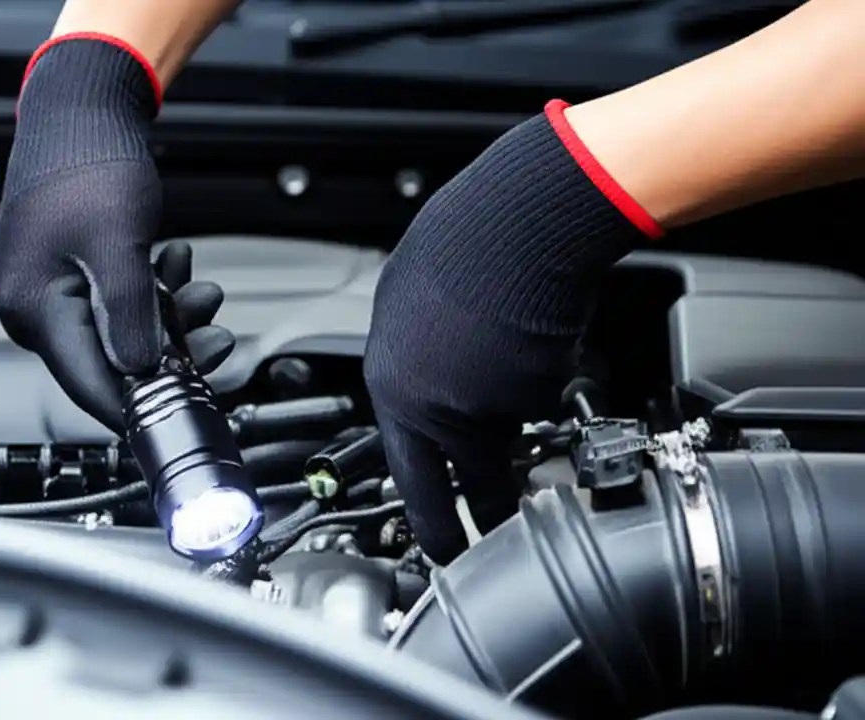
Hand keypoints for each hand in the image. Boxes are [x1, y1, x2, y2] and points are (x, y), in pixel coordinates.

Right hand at [0, 38, 230, 430]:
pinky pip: (119, 305)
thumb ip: (131, 314)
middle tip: (215, 340)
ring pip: (122, 334)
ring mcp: (51, 291)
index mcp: (33, 307)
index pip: (88, 384)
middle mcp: (34, 307)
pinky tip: (177, 270)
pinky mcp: (70, 276)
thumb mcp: (118, 242)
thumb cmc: (87, 159)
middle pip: (110, 362)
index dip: (139, 405)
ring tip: (205, 295)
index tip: (181, 414)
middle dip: (168, 352)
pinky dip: (154, 296)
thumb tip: (143, 371)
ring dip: (169, 319)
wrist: (81, 107)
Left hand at [363, 102, 660, 563]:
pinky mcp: (546, 391)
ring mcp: (497, 405)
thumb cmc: (460, 247)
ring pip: (514, 437)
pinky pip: (545, 401)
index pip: (408, 476)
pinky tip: (532, 335)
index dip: (429, 515)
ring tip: (513, 356)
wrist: (520, 221)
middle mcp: (440, 410)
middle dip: (481, 519)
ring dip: (516, 417)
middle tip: (491, 537)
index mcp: (395, 390)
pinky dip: (543, 379)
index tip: (441, 538)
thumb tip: (422, 391)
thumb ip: (413, 367)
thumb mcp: (406, 310)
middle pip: (467, 488)